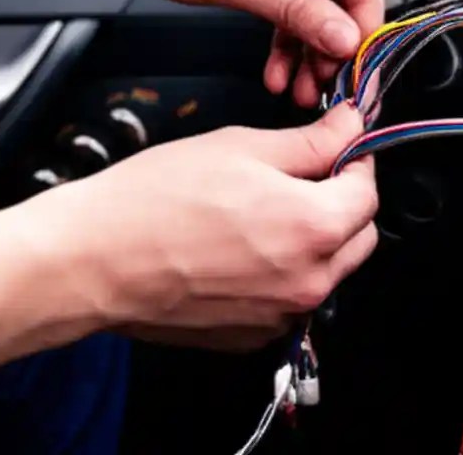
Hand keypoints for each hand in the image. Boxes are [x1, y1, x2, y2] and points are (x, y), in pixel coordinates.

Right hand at [19, 105, 377, 350]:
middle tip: (298, 176)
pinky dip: (282, 274)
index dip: (354, 161)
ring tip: (258, 213)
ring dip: (314, 241)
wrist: (93, 260)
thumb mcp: (240, 147)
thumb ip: (310, 142)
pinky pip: (290, 299)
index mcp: (313, 227)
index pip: (368, 191)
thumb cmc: (154, 201)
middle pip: (358, 236)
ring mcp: (281, 315)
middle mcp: (308, 281)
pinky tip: (238, 249)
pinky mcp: (254, 336)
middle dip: (341, 202)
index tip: (335, 147)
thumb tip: (351, 126)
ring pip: (328, 270)